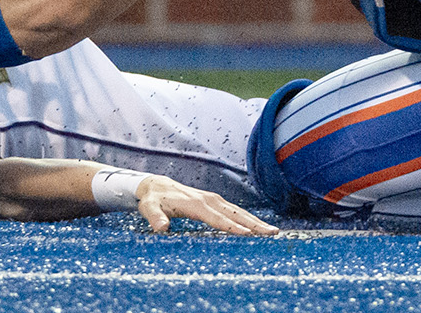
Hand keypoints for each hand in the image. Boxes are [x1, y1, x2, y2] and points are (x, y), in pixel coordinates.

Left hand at [132, 175, 277, 235]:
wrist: (156, 185)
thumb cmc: (152, 200)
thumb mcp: (148, 208)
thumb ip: (155, 218)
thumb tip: (161, 228)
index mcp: (195, 204)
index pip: (216, 218)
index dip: (231, 227)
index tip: (247, 235)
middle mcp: (208, 200)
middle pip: (235, 214)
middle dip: (254, 224)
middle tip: (272, 233)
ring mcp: (214, 199)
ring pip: (238, 211)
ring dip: (256, 221)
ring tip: (272, 231)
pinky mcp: (215, 202)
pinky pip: (234, 211)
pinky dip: (248, 218)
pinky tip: (258, 227)